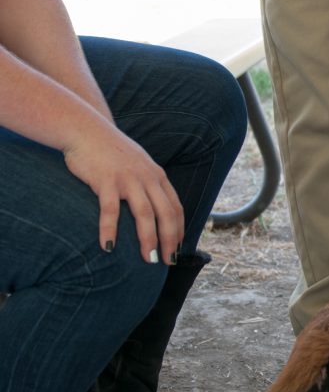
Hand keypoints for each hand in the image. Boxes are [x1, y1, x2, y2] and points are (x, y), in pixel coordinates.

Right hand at [63, 122, 183, 264]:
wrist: (87, 129)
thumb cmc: (110, 152)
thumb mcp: (137, 165)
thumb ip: (147, 184)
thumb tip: (152, 211)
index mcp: (157, 176)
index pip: (175, 207)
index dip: (179, 230)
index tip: (178, 249)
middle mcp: (147, 177)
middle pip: (165, 213)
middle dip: (170, 240)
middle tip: (168, 262)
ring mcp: (128, 178)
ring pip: (145, 214)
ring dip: (148, 239)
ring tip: (148, 259)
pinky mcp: (106, 180)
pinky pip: (110, 209)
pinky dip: (110, 229)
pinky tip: (108, 247)